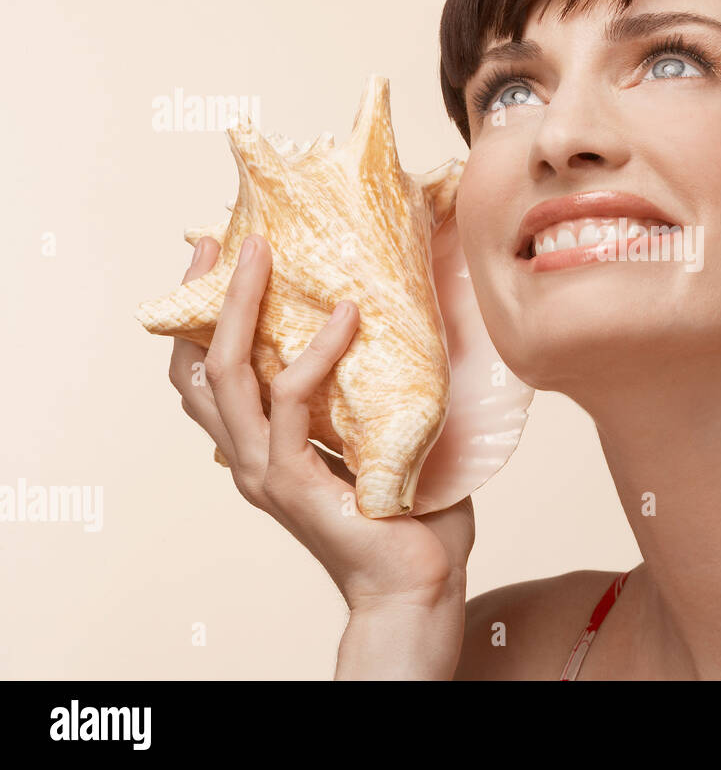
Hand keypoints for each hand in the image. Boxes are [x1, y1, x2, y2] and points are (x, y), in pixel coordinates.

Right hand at [168, 234, 474, 622]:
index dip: (204, 319)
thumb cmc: (411, 516)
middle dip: (208, 297)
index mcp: (263, 448)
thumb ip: (369, 394)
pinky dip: (315, 352)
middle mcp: (251, 457)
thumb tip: (406, 324)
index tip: (222, 258)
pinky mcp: (294, 482)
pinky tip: (346, 315)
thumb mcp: (380, 439)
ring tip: (265, 252)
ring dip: (240, 306)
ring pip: (229, 374)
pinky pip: (291, 400)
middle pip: (200, 366)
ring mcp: (266, 471)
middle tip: (228, 238)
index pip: (210, 377)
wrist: (419, 584)